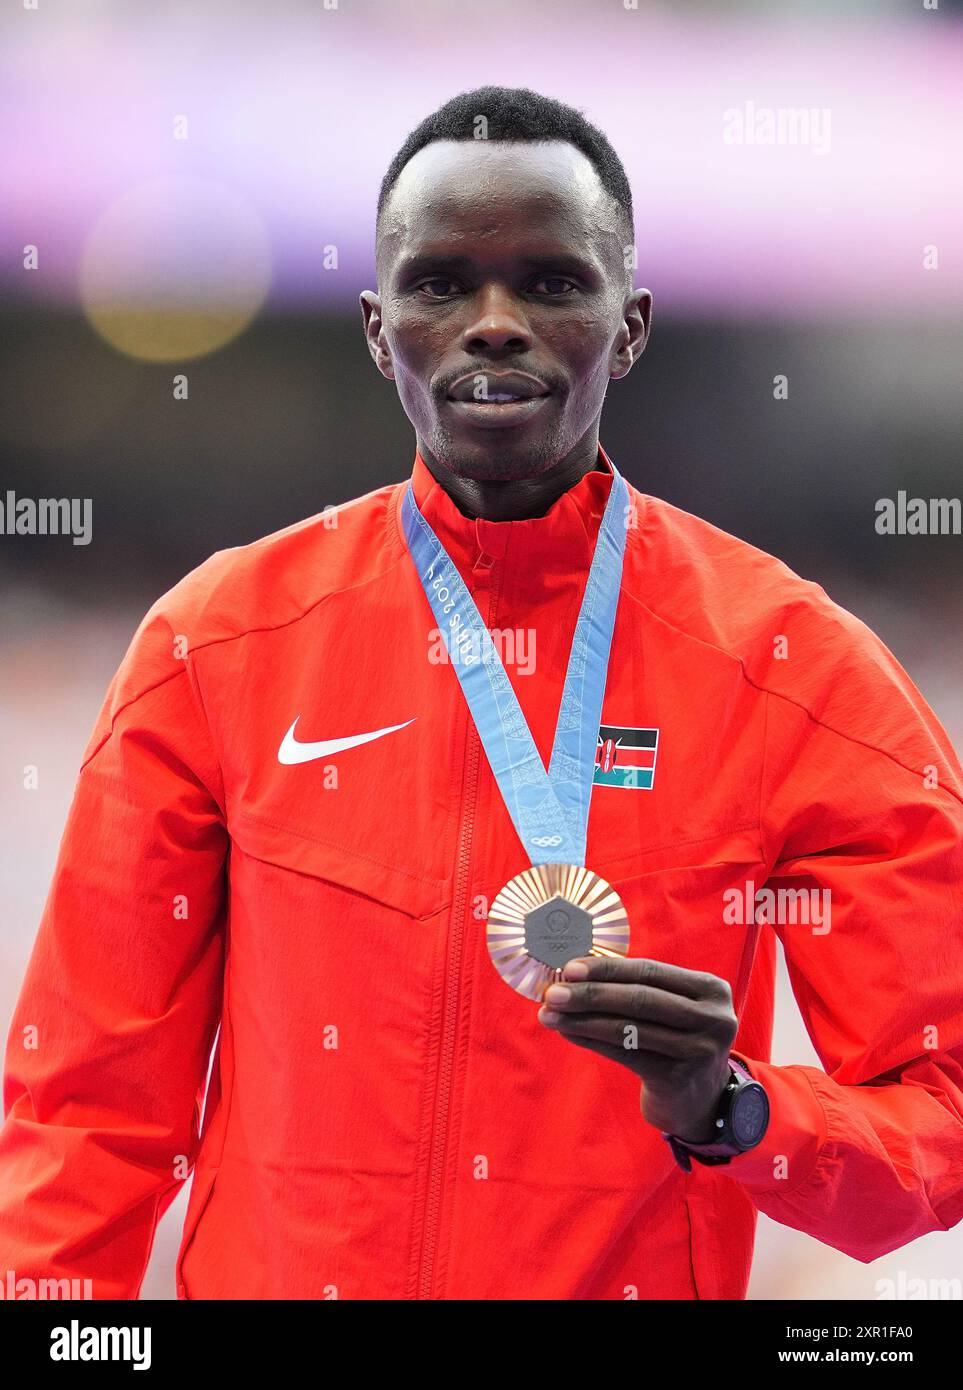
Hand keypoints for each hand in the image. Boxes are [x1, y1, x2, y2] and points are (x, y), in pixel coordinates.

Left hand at [537, 955, 737, 1141]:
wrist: (701, 1101)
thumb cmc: (676, 1041)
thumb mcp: (672, 1009)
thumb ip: (638, 988)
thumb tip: (576, 973)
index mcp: (710, 989)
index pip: (649, 971)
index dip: (607, 969)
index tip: (569, 968)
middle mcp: (712, 1018)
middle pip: (639, 998)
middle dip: (590, 994)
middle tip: (553, 993)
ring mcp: (699, 1050)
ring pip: (628, 1028)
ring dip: (582, 1020)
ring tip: (550, 1015)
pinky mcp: (678, 1079)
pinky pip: (625, 1053)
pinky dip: (592, 1041)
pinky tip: (569, 1033)